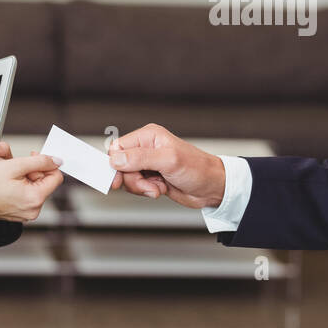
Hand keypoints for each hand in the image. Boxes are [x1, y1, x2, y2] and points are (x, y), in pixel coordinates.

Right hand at [0, 151, 63, 223]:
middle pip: (40, 180)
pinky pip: (20, 192)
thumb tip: (56, 160)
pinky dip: (12, 183)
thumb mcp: (14, 166)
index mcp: (35, 198)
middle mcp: (32, 209)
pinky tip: (0, 181)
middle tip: (11, 163)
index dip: (47, 163)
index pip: (56, 176)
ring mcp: (24, 212)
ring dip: (17, 173)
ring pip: (29, 184)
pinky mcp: (16, 211)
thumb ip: (39, 161)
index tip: (35, 156)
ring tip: (1, 171)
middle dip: (27, 167)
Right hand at [107, 124, 225, 208]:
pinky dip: (146, 191)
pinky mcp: (151, 178)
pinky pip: (136, 186)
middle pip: (120, 165)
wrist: (211, 187)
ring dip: (140, 187)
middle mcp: (146, 148)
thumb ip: (140, 158)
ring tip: (157, 187)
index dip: (115, 164)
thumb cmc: (197, 168)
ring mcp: (149, 164)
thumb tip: (116, 158)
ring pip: (127, 178)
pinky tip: (160, 189)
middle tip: (147, 184)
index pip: (118, 147)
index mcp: (148, 136)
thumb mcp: (168, 161)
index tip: (118, 179)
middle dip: (132, 179)